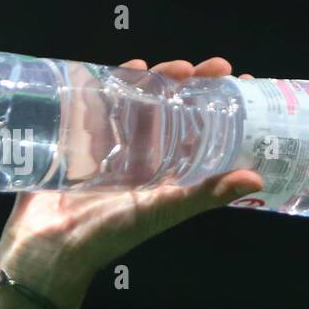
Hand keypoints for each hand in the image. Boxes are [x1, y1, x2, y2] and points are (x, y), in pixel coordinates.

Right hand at [0, 57, 263, 286]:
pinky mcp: (81, 135)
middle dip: (194, 86)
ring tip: (179, 66)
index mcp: (169, 173)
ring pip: (142, 101)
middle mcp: (145, 156)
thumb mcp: (165, 209)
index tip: (241, 85)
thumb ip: (207, 194)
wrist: (51, 242)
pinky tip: (132, 66)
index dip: (222, 109)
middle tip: (214, 67)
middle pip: (175, 110)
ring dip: (162, 80)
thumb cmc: (113, 231)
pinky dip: (115, 81)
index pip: (203, 133)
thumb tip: (257, 179)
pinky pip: (101, 101)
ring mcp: (113, 143)